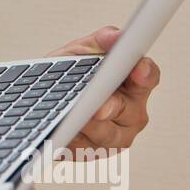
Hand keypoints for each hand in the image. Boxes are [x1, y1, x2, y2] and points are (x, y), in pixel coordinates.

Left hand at [46, 25, 157, 156]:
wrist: (40, 97)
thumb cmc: (70, 73)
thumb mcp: (82, 50)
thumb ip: (102, 40)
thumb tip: (115, 36)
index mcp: (134, 83)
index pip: (148, 76)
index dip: (145, 73)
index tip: (137, 70)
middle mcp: (131, 112)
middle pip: (130, 111)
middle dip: (113, 106)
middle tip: (99, 106)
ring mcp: (115, 135)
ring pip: (109, 135)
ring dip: (92, 128)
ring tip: (76, 120)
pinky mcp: (94, 152)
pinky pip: (86, 150)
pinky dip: (73, 140)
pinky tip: (63, 133)